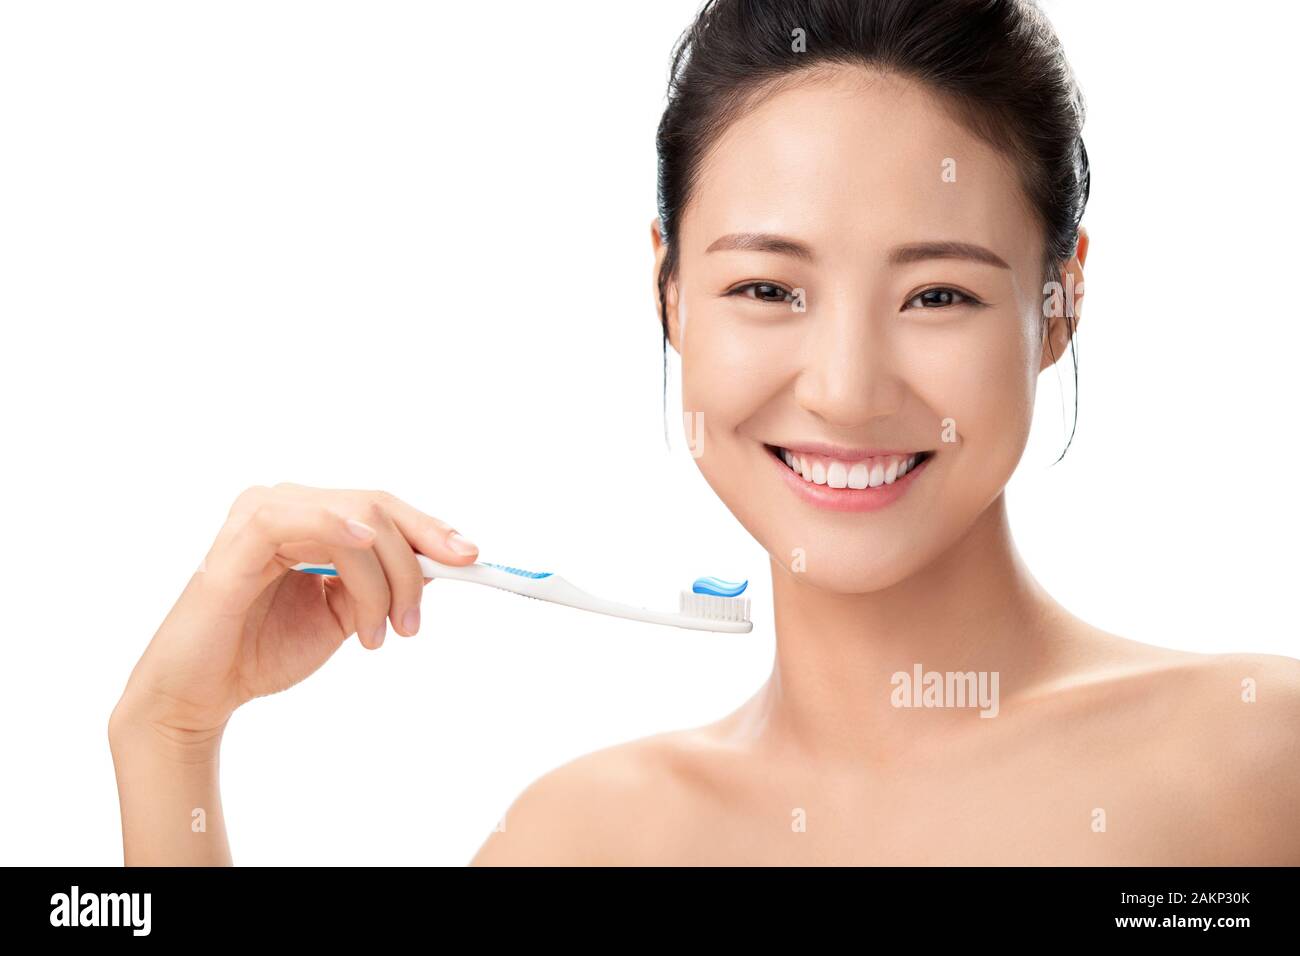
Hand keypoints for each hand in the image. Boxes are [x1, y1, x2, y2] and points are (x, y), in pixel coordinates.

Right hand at [111, 482, 478, 742]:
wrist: (202, 692)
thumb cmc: (264, 649)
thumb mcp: (343, 614)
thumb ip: (383, 583)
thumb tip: (440, 564)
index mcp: (312, 518)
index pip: (384, 509)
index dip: (431, 529)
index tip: (471, 557)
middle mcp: (288, 504)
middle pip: (378, 509)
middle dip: (415, 560)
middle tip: (416, 620)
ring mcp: (261, 514)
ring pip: (356, 521)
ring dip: (382, 578)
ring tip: (379, 633)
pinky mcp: (239, 538)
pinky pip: (297, 519)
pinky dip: (337, 528)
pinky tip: (363, 544)